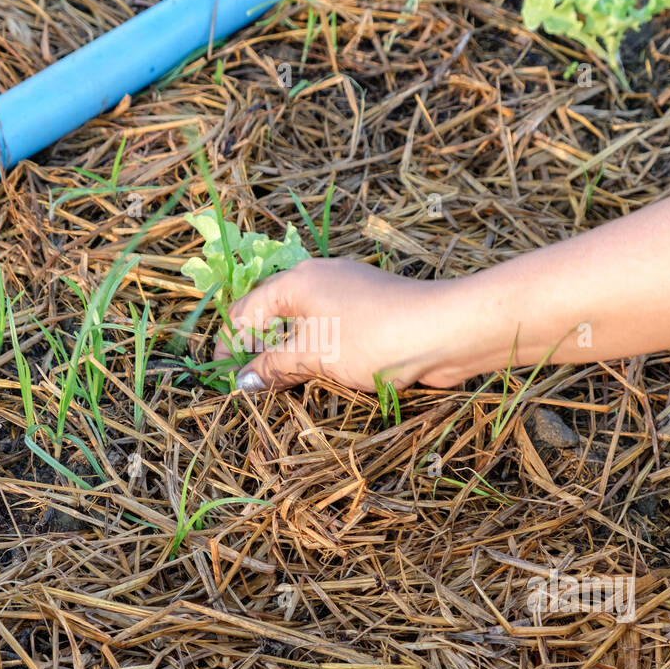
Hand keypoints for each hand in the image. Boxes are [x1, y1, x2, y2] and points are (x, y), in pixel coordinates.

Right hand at [212, 258, 468, 392]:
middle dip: (258, 349)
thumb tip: (243, 380)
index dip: (230, 341)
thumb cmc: (373, 336)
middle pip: (273, 315)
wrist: (446, 330)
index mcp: (297, 281)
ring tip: (278, 387)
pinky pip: (331, 335)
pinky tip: (319, 377)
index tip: (223, 373)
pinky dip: (318, 355)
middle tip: (248, 385)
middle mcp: (319, 281)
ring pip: (304, 327)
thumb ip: (274, 366)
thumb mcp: (314, 354)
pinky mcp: (372, 317)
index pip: (246, 309)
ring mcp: (348, 297)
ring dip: (289, 355)